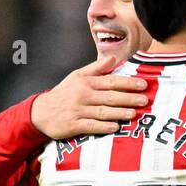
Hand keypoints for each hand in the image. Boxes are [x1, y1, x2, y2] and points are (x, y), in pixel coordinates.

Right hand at [29, 55, 150, 139]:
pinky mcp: (73, 125)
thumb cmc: (64, 93)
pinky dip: (103, 127)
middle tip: (144, 100)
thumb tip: (114, 58)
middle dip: (128, 98)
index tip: (143, 84)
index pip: (110, 81)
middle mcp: (83, 95)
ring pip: (102, 111)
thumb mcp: (77, 76)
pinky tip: (115, 127)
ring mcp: (78, 110)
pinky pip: (90, 126)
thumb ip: (96, 68)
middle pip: (109, 96)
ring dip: (118, 113)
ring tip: (133, 114)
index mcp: (86, 82)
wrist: (41, 112)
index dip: (127, 82)